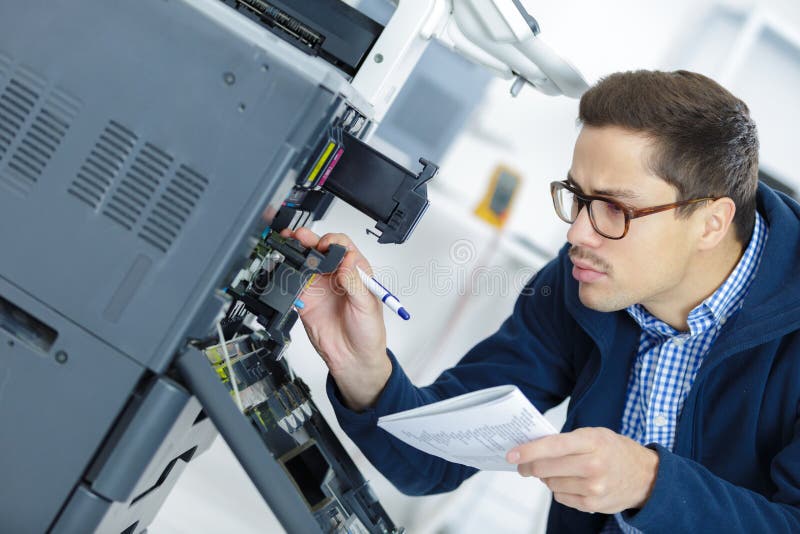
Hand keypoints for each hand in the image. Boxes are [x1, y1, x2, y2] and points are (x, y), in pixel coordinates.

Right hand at [281, 227, 390, 410]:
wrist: (353, 359)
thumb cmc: (369, 332)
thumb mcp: (367, 307)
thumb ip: (356, 283)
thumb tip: (348, 261)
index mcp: (356, 272)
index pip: (344, 246)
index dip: (334, 242)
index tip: (327, 247)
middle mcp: (337, 275)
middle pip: (321, 249)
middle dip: (309, 239)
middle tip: (300, 236)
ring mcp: (320, 286)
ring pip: (305, 262)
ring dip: (296, 251)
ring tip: (288, 244)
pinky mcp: (306, 300)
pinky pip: (293, 283)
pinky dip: (286, 274)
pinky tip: (283, 268)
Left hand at [506, 427, 658, 513]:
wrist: (646, 477)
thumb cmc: (615, 451)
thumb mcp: (595, 434)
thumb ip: (567, 440)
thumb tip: (532, 447)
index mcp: (593, 441)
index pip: (553, 446)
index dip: (529, 451)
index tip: (512, 454)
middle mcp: (593, 465)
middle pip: (546, 467)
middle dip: (528, 466)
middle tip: (522, 464)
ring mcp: (593, 487)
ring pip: (550, 483)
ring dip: (547, 477)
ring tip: (560, 470)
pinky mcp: (592, 504)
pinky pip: (560, 497)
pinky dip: (559, 489)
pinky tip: (571, 482)